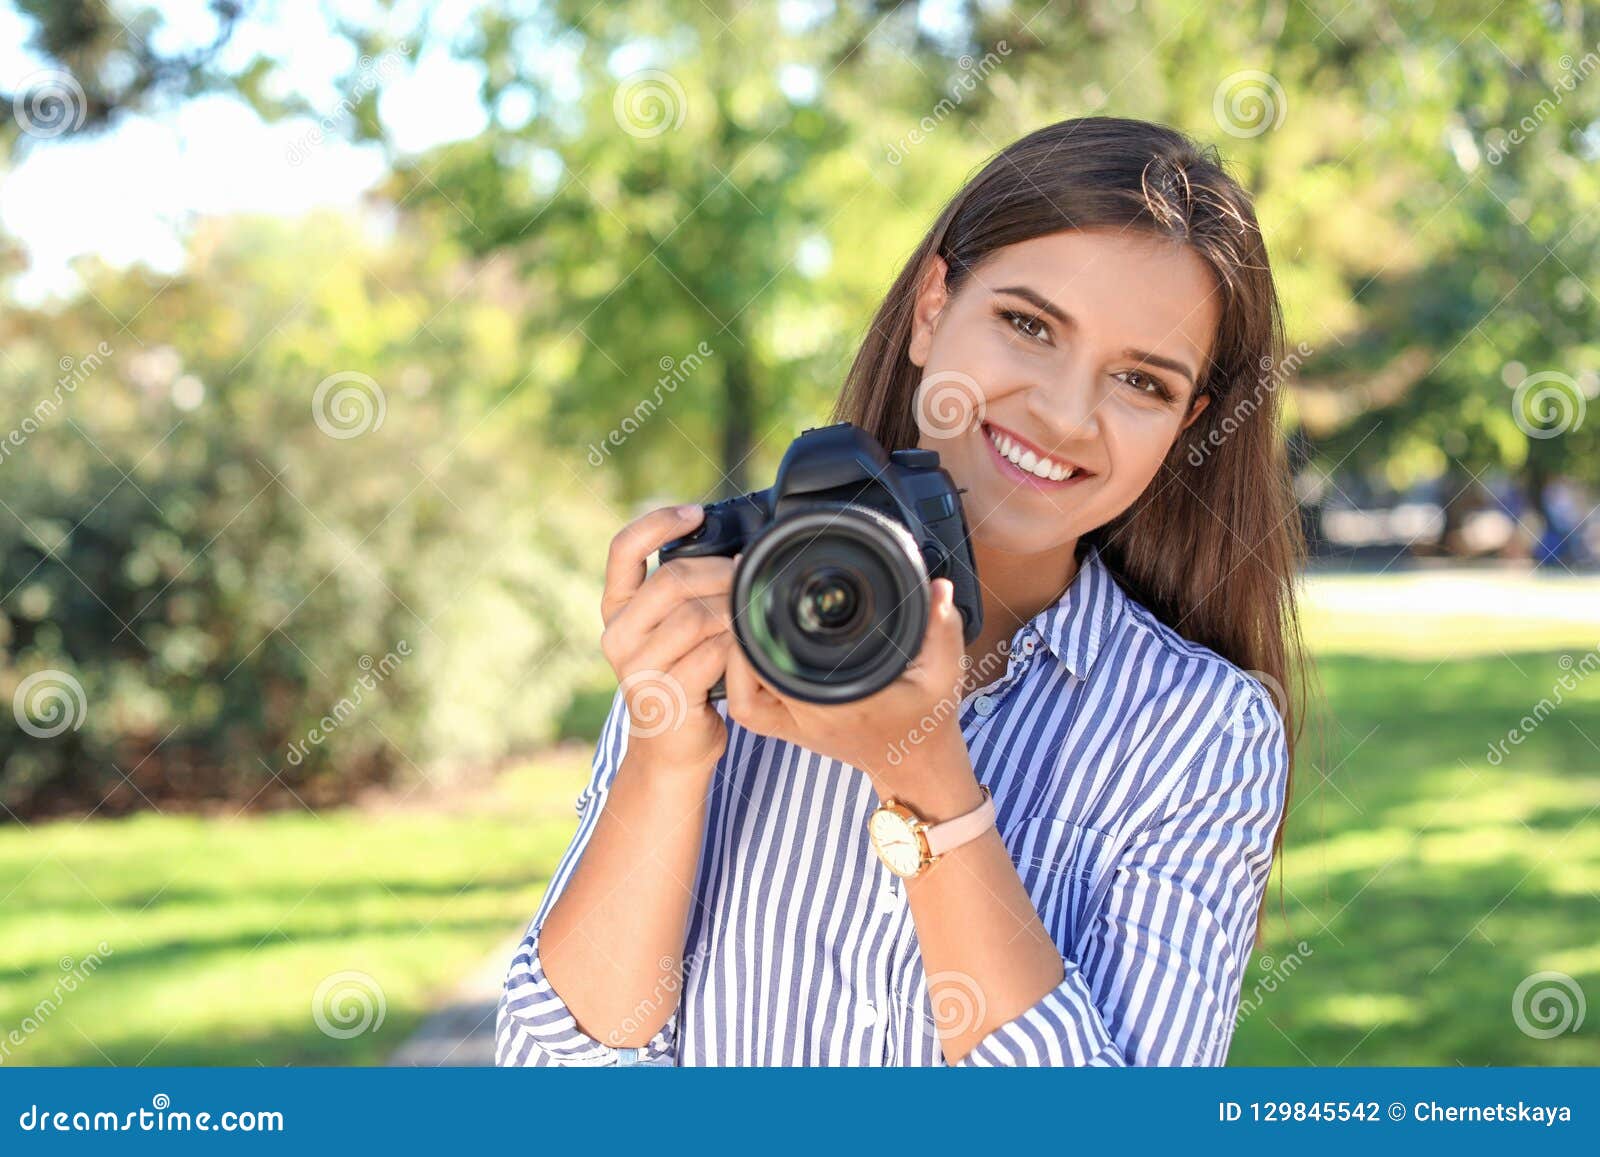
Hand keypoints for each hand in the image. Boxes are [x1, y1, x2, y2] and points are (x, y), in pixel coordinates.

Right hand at [600, 504, 735, 774]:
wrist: (671, 747)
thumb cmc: (681, 676)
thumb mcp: (668, 628)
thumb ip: (681, 592)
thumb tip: (730, 545)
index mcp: (616, 609)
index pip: (624, 549)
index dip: (659, 522)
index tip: (695, 512)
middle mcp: (617, 635)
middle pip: (672, 580)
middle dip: (720, 571)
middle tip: (749, 572)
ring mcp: (637, 668)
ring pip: (695, 617)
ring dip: (734, 610)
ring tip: (752, 611)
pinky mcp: (665, 696)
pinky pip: (712, 654)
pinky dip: (738, 646)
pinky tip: (748, 645)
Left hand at [722, 576, 980, 814]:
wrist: (914, 764)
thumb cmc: (927, 720)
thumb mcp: (945, 672)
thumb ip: (943, 628)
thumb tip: (938, 588)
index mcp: (842, 701)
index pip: (780, 663)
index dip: (760, 627)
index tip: (760, 594)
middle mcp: (811, 715)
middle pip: (749, 674)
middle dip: (743, 632)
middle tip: (746, 595)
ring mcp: (796, 726)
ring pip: (740, 694)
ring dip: (735, 659)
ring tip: (745, 620)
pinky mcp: (790, 729)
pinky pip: (747, 708)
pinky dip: (739, 682)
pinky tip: (748, 654)